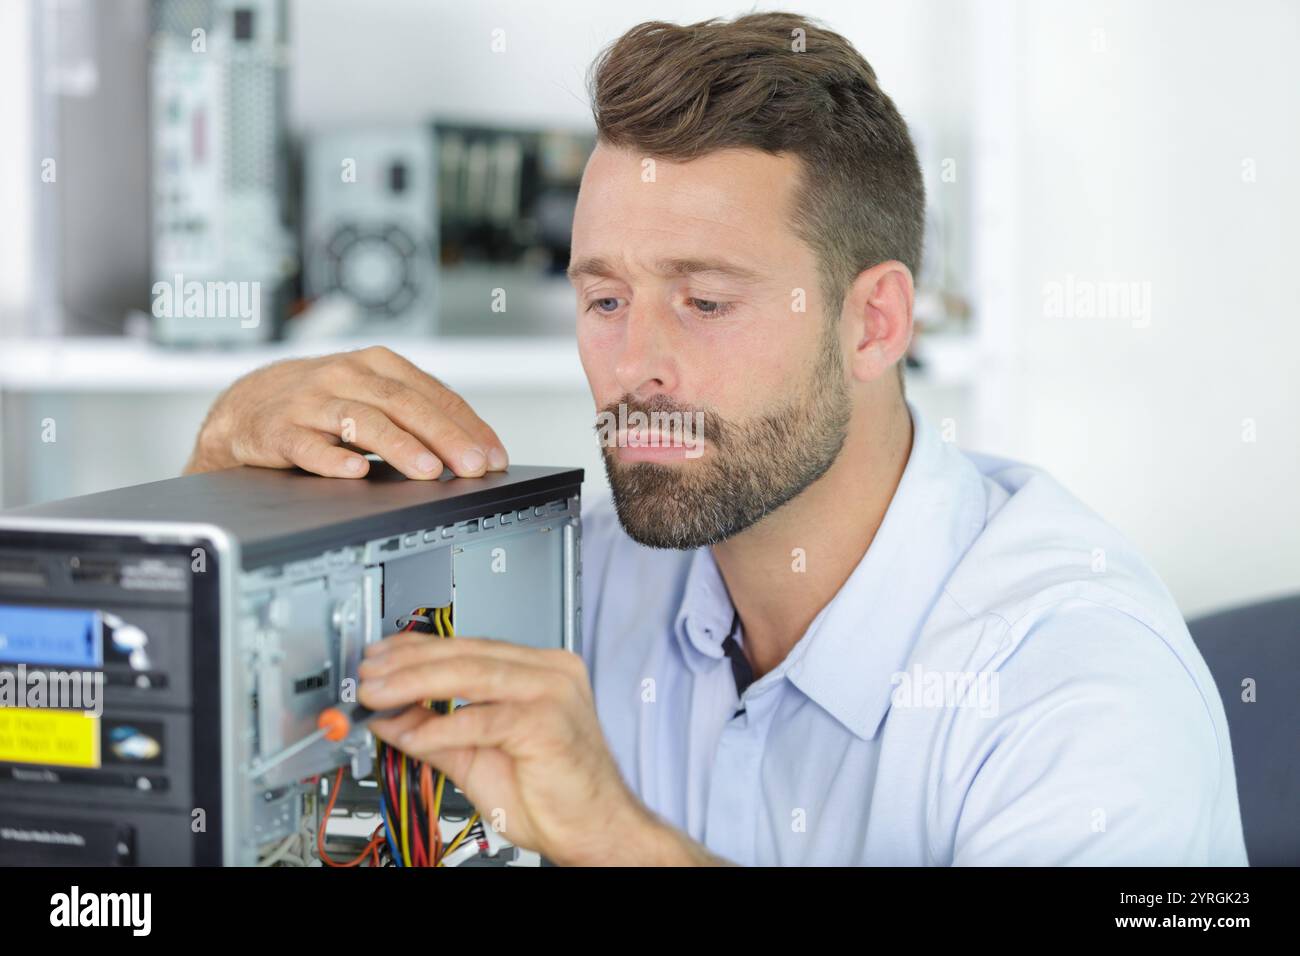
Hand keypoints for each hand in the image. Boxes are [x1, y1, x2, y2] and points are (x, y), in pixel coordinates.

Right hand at [184, 345, 507, 478]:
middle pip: (404, 404)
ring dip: (400, 447)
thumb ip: (415, 412)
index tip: (493, 456)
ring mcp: (311, 402)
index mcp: (377, 363)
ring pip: (362, 422)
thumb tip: (473, 449)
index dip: (467, 426)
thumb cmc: (322, 401)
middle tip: (473, 466)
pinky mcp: (279, 430)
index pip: (433, 394)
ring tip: (429, 470)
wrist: (246, 405)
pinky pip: (308, 445)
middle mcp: (346, 375)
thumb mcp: (371, 393)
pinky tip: (355, 472)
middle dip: (445, 437)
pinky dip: (332, 460)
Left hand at [356, 632, 711, 865]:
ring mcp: (553, 692)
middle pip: (466, 654)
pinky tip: (413, 734)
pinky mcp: (549, 721)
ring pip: (472, 675)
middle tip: (367, 676)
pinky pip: (484, 718)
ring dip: (416, 684)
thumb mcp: (477, 758)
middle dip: (407, 665)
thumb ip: (437, 734)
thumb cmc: (551, 795)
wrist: (595, 830)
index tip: (379, 657)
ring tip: (378, 695)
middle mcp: (549, 672)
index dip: (417, 649)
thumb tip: (392, 717)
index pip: (468, 648)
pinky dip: (444, 726)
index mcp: (538, 671)